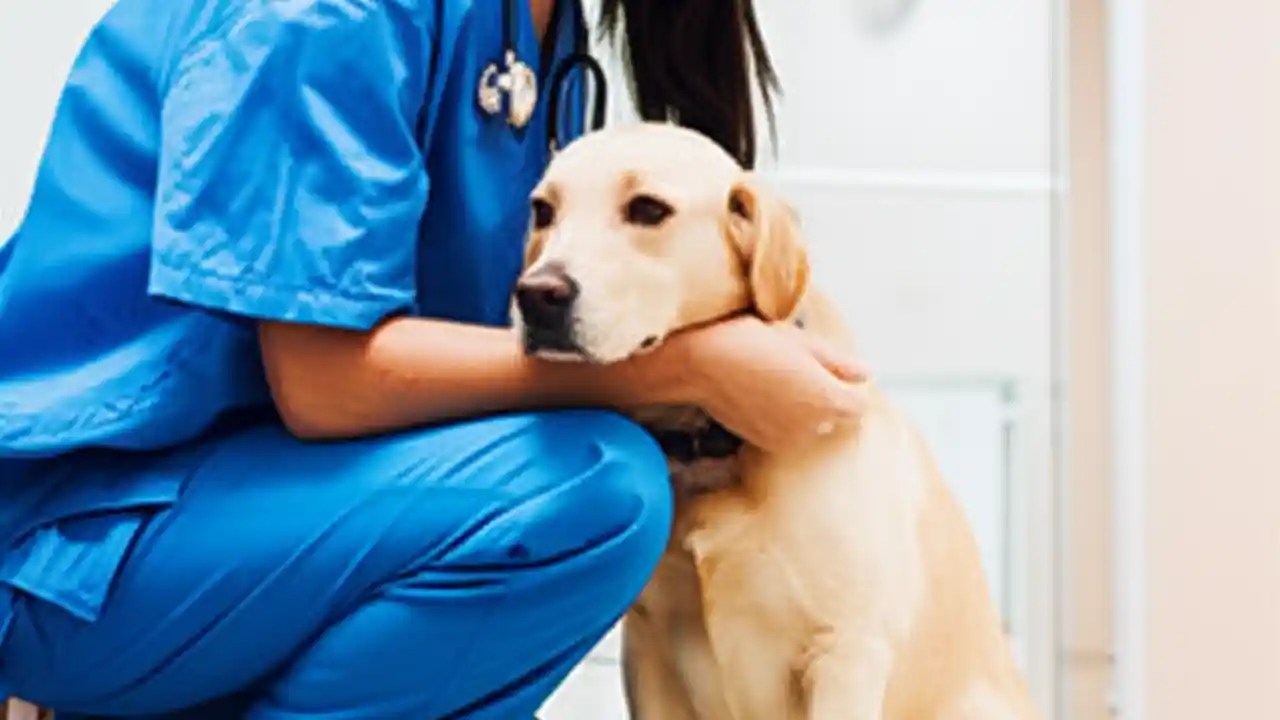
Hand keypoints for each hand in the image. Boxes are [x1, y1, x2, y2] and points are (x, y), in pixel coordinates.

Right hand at [665, 315, 868, 452]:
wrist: (702, 364)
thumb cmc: (754, 342)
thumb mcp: (802, 342)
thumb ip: (838, 362)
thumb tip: (865, 373)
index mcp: (828, 400)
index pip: (860, 406)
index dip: (850, 387)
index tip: (832, 370)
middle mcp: (812, 427)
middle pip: (836, 418)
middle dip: (827, 398)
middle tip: (800, 369)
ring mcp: (787, 439)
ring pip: (811, 427)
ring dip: (805, 411)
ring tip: (778, 381)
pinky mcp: (763, 444)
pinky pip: (787, 433)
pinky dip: (783, 419)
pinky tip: (762, 395)